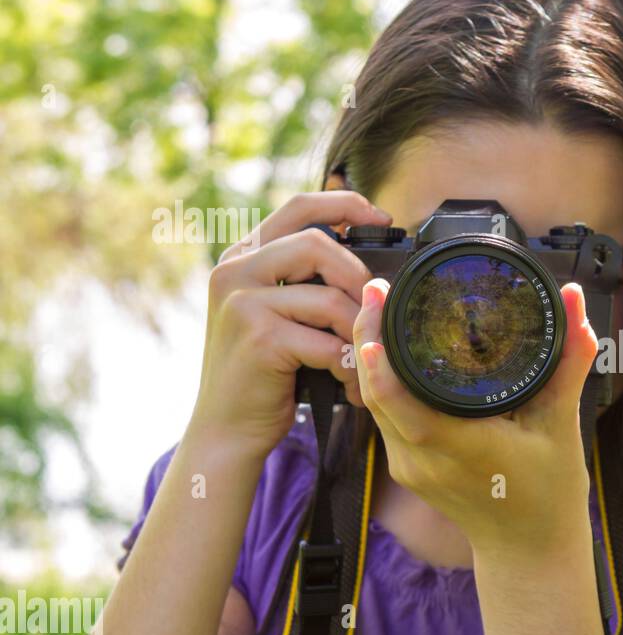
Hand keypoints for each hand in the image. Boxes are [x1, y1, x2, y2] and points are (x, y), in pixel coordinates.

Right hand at [188, 191, 392, 459]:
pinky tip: (350, 387)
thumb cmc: (265, 374)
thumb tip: (373, 267)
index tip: (383, 219)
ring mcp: (242, 302)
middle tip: (375, 315)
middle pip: (320, 245)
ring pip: (331, 299)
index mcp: (241, 256)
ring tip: (364, 363)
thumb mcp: (278, 315)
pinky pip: (329, 342)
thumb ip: (308, 282)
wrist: (227, 429)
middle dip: (360, 280)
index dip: (347, 205)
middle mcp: (234, 270)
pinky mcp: (259, 337)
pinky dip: (350, 367)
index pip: (300, 207)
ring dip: (359, 335)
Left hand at [353, 277, 599, 562]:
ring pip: (374, 404)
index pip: (404, 405)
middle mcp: (426, 460)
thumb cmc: (549, 493)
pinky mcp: (408, 467)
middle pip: (378, 395)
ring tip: (377, 308)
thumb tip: (577, 301)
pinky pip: (383, 416)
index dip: (382, 363)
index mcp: (463, 449)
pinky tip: (386, 350)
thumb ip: (568, 360)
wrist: (530, 549)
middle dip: (369, 338)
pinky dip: (380, 381)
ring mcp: (411, 467)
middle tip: (376, 289)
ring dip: (369, 356)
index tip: (378, 313)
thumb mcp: (563, 424)